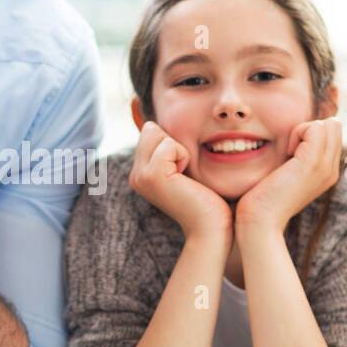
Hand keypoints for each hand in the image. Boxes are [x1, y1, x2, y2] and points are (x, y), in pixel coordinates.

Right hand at [128, 121, 231, 241]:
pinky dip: (184, 156)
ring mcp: (140, 176)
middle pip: (152, 129)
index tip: (182, 172)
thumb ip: (170, 147)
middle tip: (185, 174)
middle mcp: (135, 175)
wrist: (211, 226)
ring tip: (185, 176)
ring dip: (179, 149)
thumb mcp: (183, 167)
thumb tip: (153, 120)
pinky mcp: (152, 175)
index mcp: (140, 173)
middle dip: (174, 143)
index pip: (151, 131)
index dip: (173, 143)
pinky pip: (169, 144)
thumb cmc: (206, 198)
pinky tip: (186, 179)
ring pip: (158, 133)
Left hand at [236, 118, 342, 235]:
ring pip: (328, 125)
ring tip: (289, 153)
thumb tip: (292, 138)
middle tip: (290, 150)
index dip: (310, 133)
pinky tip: (287, 153)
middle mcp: (331, 170)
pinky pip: (316, 128)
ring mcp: (325, 167)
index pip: (332, 133)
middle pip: (334, 126)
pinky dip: (298, 132)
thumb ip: (293, 157)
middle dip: (310, 128)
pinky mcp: (313, 163)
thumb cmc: (262, 198)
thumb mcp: (283, 174)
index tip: (291, 153)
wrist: (261, 221)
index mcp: (326, 172)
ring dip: (303, 130)